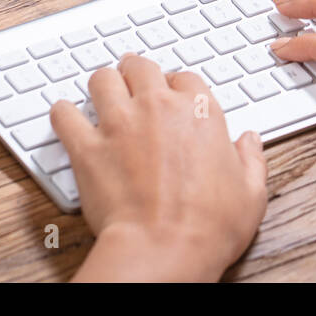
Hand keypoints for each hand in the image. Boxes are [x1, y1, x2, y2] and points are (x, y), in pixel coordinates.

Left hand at [52, 54, 266, 281]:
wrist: (163, 249)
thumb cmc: (208, 227)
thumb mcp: (252, 194)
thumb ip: (252, 160)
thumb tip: (250, 142)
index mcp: (199, 112)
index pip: (185, 77)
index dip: (178, 85)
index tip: (174, 97)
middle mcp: (158, 108)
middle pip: (141, 66)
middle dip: (137, 72)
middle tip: (134, 83)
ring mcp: (120, 124)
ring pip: (102, 79)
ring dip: (102, 85)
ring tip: (102, 95)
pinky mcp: (88, 147)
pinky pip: (64, 114)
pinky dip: (63, 114)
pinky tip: (67, 118)